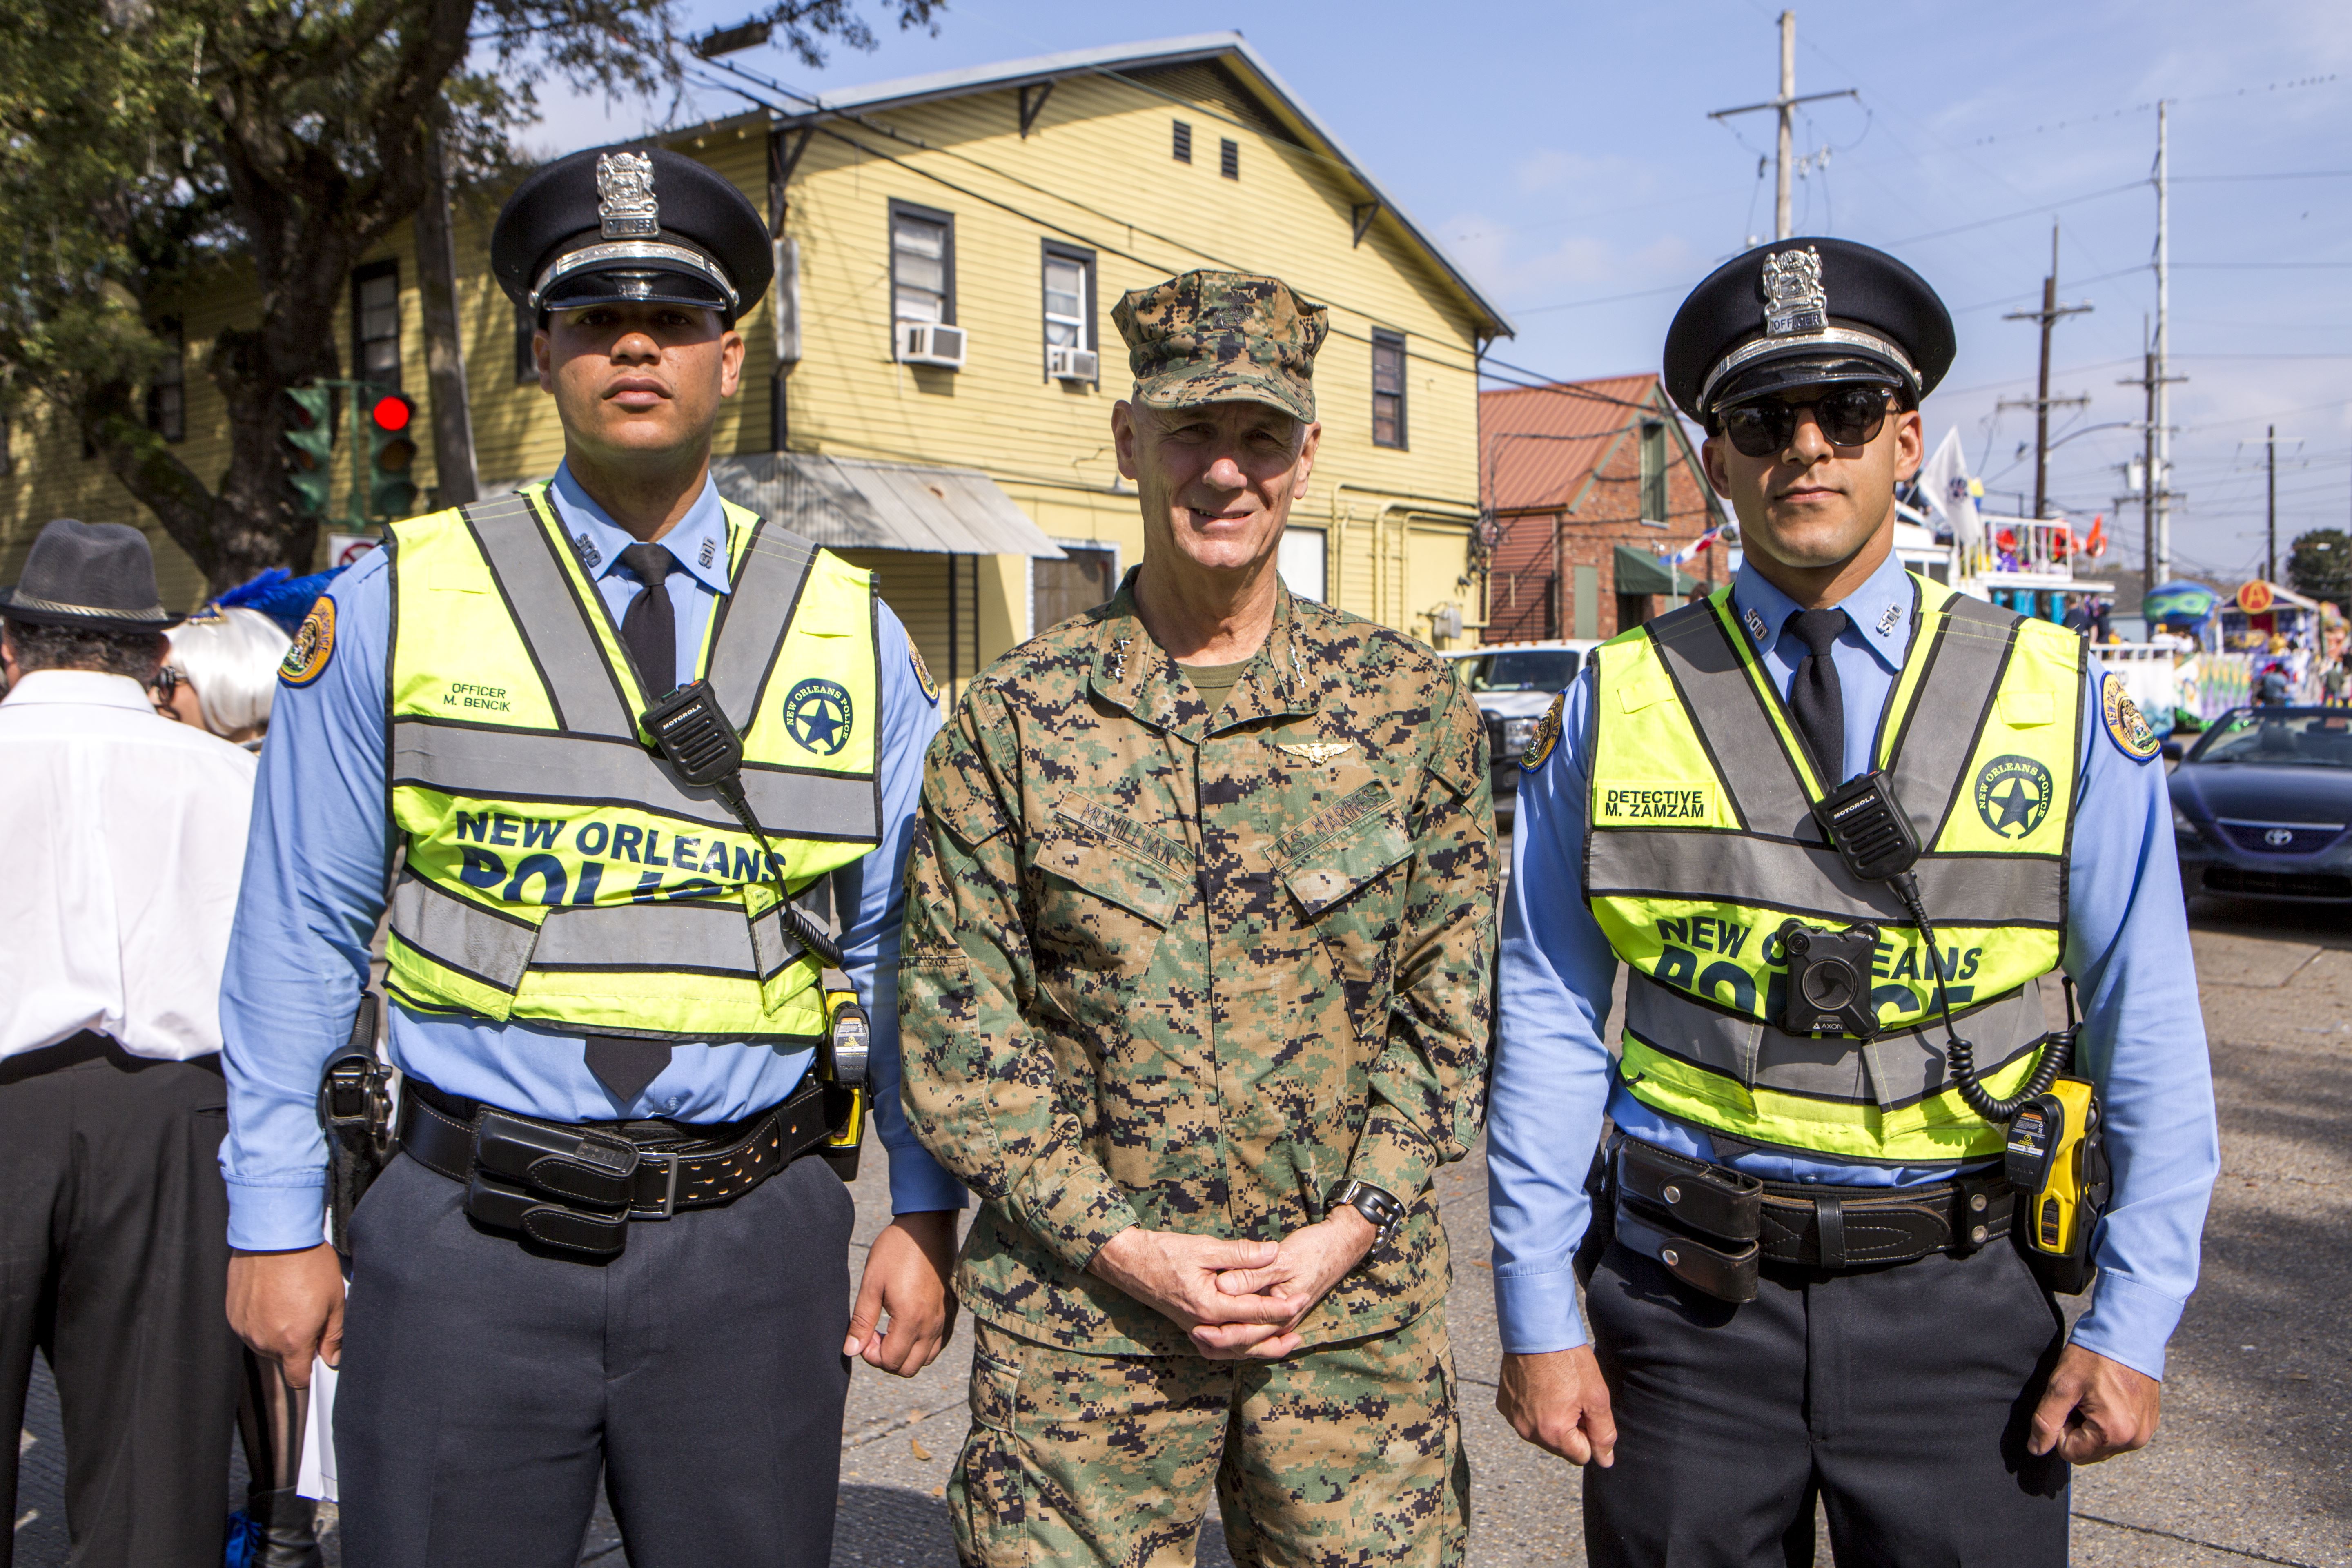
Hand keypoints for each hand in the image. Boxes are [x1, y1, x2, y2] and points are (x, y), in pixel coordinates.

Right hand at [227, 1244, 344, 1390]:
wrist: (275, 1237)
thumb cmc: (308, 1264)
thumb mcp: (335, 1300)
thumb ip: (334, 1335)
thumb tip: (333, 1357)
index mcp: (293, 1342)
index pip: (297, 1379)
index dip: (308, 1373)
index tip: (314, 1360)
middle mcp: (264, 1340)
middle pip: (282, 1358)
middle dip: (296, 1343)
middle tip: (306, 1313)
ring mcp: (245, 1328)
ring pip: (265, 1342)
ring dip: (276, 1330)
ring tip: (288, 1300)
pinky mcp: (232, 1314)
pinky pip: (250, 1327)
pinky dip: (260, 1317)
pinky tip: (272, 1295)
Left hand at [844, 1210, 959, 1376]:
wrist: (928, 1224)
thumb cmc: (897, 1249)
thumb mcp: (871, 1283)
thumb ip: (861, 1321)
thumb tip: (851, 1351)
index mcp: (911, 1319)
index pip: (890, 1361)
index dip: (870, 1354)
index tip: (864, 1333)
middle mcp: (932, 1324)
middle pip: (909, 1368)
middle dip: (887, 1359)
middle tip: (875, 1333)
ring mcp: (945, 1319)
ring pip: (926, 1359)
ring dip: (905, 1353)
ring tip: (891, 1329)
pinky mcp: (952, 1310)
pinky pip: (939, 1343)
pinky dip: (923, 1344)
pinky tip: (909, 1323)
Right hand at [1088, 1226, 1299, 1352]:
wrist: (1130, 1264)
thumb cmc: (1165, 1252)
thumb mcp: (1205, 1248)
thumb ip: (1240, 1253)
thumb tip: (1273, 1251)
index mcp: (1209, 1306)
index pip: (1254, 1312)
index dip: (1282, 1307)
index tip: (1303, 1297)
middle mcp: (1204, 1325)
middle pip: (1249, 1340)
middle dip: (1278, 1332)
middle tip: (1303, 1323)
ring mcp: (1196, 1331)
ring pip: (1236, 1350)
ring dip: (1263, 1348)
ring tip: (1288, 1342)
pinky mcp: (1192, 1329)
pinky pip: (1221, 1349)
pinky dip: (1240, 1350)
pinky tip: (1253, 1344)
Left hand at [1194, 1208, 1377, 1359]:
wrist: (1340, 1245)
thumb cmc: (1314, 1249)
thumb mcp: (1281, 1259)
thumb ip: (1251, 1273)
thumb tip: (1223, 1286)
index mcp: (1284, 1313)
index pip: (1248, 1332)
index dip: (1221, 1333)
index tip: (1197, 1328)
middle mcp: (1284, 1322)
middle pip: (1247, 1342)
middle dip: (1219, 1342)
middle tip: (1193, 1334)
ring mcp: (1283, 1318)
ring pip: (1251, 1340)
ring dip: (1227, 1341)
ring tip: (1200, 1336)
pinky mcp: (1280, 1310)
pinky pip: (1257, 1330)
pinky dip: (1238, 1332)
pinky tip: (1220, 1325)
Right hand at [1498, 1347, 1616, 1466]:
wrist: (1537, 1330)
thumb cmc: (1569, 1361)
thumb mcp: (1596, 1397)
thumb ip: (1604, 1433)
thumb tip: (1605, 1461)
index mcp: (1553, 1434)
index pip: (1582, 1455)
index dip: (1589, 1432)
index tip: (1586, 1407)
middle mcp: (1528, 1432)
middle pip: (1560, 1446)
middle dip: (1570, 1427)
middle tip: (1572, 1395)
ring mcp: (1513, 1418)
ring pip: (1542, 1432)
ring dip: (1552, 1418)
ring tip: (1556, 1388)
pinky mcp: (1504, 1404)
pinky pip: (1525, 1416)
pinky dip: (1534, 1407)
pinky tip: (1539, 1385)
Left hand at [2029, 1343, 2160, 1463]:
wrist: (2129, 1332)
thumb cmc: (2094, 1356)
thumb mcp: (2061, 1386)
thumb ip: (2046, 1421)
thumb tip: (2037, 1449)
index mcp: (2113, 1434)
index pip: (2071, 1452)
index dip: (2061, 1428)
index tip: (2069, 1402)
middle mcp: (2135, 1439)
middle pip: (2089, 1451)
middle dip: (2078, 1427)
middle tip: (2081, 1397)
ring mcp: (2145, 1431)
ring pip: (2104, 1443)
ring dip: (2093, 1424)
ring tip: (2095, 1393)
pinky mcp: (2150, 1421)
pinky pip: (2121, 1432)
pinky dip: (2109, 1418)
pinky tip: (2109, 1394)